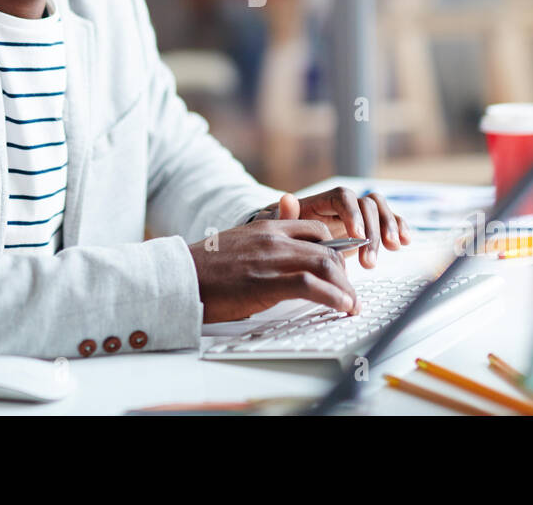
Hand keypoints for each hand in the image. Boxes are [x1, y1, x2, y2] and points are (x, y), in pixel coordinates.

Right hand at [188, 219, 360, 322]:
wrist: (180, 277)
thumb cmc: (206, 266)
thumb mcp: (239, 239)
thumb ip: (265, 234)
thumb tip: (285, 224)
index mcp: (267, 226)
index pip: (316, 231)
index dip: (334, 251)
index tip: (340, 270)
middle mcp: (274, 238)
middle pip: (328, 249)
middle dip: (345, 274)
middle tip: (350, 293)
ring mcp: (271, 258)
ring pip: (326, 264)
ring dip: (346, 289)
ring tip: (351, 305)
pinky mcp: (266, 282)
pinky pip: (311, 285)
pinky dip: (334, 297)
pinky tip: (342, 307)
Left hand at [273, 187, 410, 269]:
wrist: (289, 242)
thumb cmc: (283, 234)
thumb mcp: (278, 228)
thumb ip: (284, 217)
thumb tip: (287, 198)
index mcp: (321, 201)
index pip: (342, 196)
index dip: (353, 214)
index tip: (356, 236)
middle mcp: (342, 204)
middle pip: (365, 205)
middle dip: (372, 231)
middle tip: (369, 261)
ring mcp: (357, 215)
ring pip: (380, 210)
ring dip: (389, 228)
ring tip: (393, 249)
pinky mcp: (368, 228)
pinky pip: (389, 221)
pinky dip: (399, 227)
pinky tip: (405, 241)